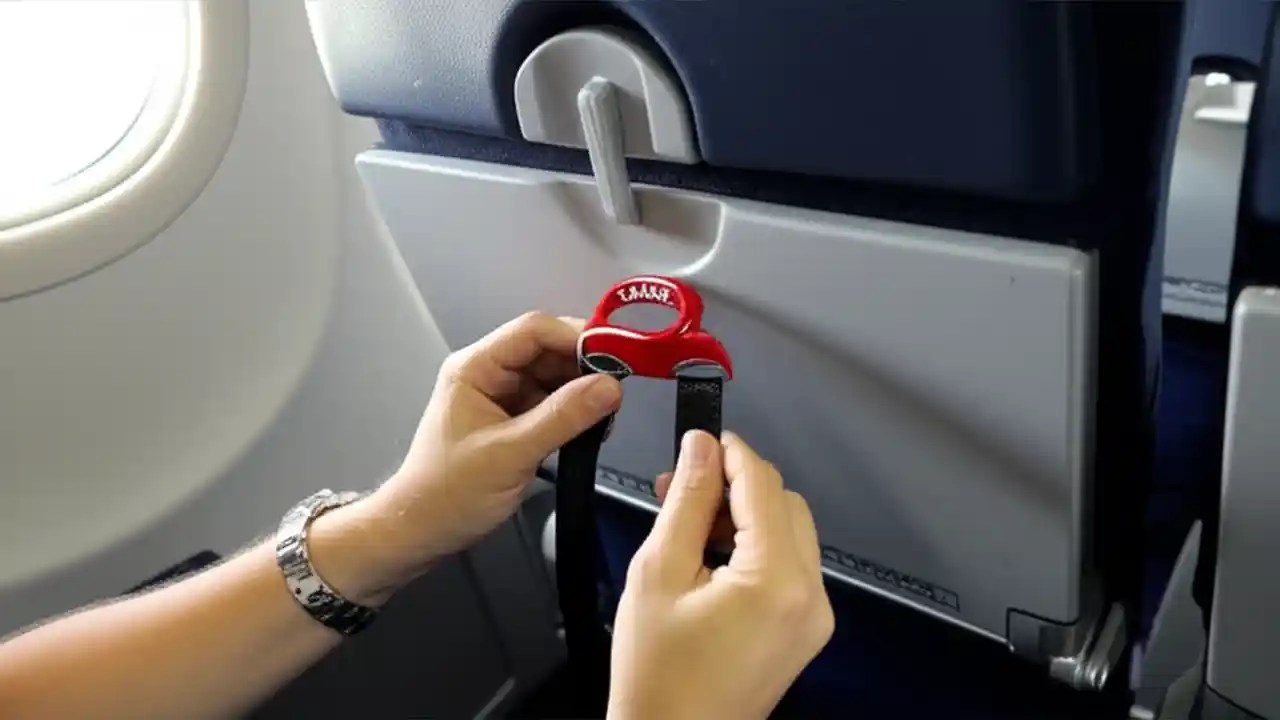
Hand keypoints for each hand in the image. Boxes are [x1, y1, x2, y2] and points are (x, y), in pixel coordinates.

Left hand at [310, 312, 622, 605]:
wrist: (421, 531)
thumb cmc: (450, 493)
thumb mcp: (511, 454)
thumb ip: (563, 417)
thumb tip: (611, 387)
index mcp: (475, 367)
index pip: (534, 330)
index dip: (577, 337)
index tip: (616, 356)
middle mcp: (488, 373)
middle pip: (547, 349)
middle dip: (584, 364)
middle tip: (621, 386)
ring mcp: (501, 395)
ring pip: (553, 375)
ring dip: (582, 389)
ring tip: (608, 411)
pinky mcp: (512, 419)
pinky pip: (551, 401)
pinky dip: (574, 409)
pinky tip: (592, 425)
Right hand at [609, 431, 833, 719]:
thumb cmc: (658, 678)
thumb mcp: (658, 573)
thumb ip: (685, 501)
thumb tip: (699, 448)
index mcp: (778, 581)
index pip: (762, 483)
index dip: (728, 452)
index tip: (697, 438)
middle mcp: (810, 597)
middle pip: (783, 503)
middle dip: (734, 485)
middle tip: (680, 486)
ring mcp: (813, 617)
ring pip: (788, 531)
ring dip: (742, 515)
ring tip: (685, 522)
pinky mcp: (803, 630)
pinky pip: (788, 565)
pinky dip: (753, 547)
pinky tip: (708, 554)